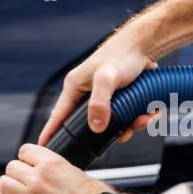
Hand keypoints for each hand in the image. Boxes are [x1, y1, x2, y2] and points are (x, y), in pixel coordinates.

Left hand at [0, 144, 112, 193]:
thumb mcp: (77, 172)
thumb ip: (58, 169)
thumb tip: (49, 169)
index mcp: (53, 164)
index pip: (24, 150)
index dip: (26, 157)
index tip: (29, 162)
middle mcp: (39, 178)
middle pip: (11, 167)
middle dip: (16, 172)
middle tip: (23, 178)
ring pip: (3, 183)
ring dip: (7, 185)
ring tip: (14, 189)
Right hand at [38, 33, 160, 146]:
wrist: (146, 45)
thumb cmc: (122, 54)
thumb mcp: (107, 78)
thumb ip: (99, 103)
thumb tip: (96, 127)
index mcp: (75, 87)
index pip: (58, 115)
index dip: (51, 132)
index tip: (44, 148)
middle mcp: (88, 94)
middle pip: (91, 125)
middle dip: (109, 133)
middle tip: (123, 134)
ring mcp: (105, 98)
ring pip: (113, 124)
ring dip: (130, 126)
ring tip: (141, 119)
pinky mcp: (121, 99)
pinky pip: (128, 117)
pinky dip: (139, 118)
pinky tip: (149, 113)